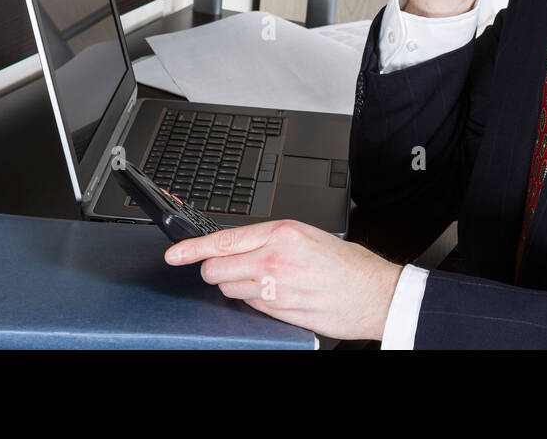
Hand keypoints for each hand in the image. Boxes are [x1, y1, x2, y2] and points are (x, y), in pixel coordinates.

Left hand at [164, 220, 403, 341]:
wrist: (372, 293)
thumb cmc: (345, 264)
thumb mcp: (306, 235)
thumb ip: (268, 238)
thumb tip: (235, 246)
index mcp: (282, 233)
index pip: (223, 240)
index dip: (191, 249)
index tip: (174, 254)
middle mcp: (274, 260)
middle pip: (216, 268)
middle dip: (215, 269)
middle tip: (229, 266)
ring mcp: (274, 289)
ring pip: (229, 289)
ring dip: (236, 285)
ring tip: (265, 279)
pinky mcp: (277, 312)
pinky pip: (248, 305)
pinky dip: (252, 299)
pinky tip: (274, 293)